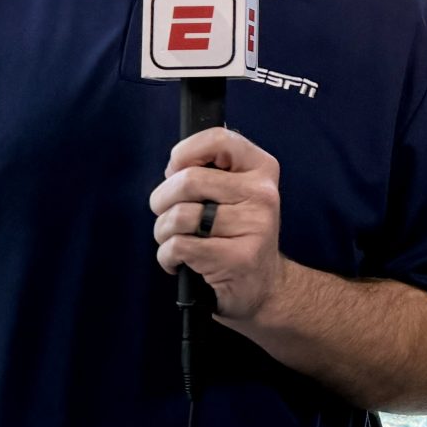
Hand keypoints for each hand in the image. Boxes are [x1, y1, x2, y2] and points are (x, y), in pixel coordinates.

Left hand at [149, 127, 286, 322]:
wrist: (264, 286)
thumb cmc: (237, 235)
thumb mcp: (234, 193)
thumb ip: (209, 171)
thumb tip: (174, 167)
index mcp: (262, 169)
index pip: (219, 139)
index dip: (185, 152)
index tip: (175, 171)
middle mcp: (263, 194)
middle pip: (188, 180)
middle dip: (162, 200)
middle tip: (166, 214)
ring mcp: (254, 227)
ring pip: (179, 215)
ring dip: (163, 231)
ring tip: (173, 240)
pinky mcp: (238, 258)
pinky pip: (179, 246)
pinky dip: (167, 256)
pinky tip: (178, 262)